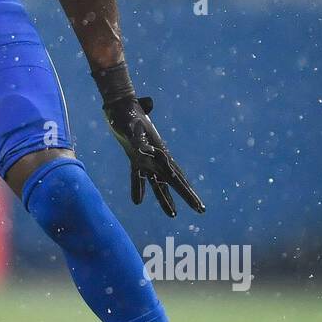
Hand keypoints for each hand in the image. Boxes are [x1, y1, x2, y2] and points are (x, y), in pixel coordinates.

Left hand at [104, 93, 204, 217]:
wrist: (121, 106)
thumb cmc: (127, 115)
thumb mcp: (133, 128)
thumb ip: (139, 141)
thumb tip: (146, 153)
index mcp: (160, 154)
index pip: (177, 178)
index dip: (187, 193)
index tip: (199, 206)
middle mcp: (157, 158)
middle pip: (175, 181)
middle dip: (187, 196)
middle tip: (201, 210)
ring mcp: (146, 158)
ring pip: (159, 183)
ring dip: (165, 198)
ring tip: (173, 215)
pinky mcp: (134, 157)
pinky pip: (137, 176)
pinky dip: (138, 187)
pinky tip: (138, 201)